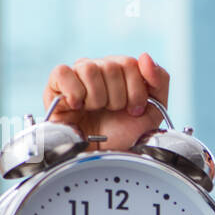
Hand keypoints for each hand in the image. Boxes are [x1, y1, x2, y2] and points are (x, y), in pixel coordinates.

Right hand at [43, 53, 170, 150]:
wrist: (103, 157)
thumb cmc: (124, 135)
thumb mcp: (154, 110)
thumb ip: (160, 80)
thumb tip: (145, 57)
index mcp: (122, 72)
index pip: (131, 63)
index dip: (135, 91)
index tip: (133, 110)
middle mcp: (99, 69)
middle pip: (112, 66)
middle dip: (117, 98)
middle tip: (112, 113)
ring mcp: (77, 75)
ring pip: (90, 68)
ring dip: (98, 98)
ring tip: (95, 111)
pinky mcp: (55, 85)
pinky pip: (63, 72)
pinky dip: (73, 92)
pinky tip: (78, 106)